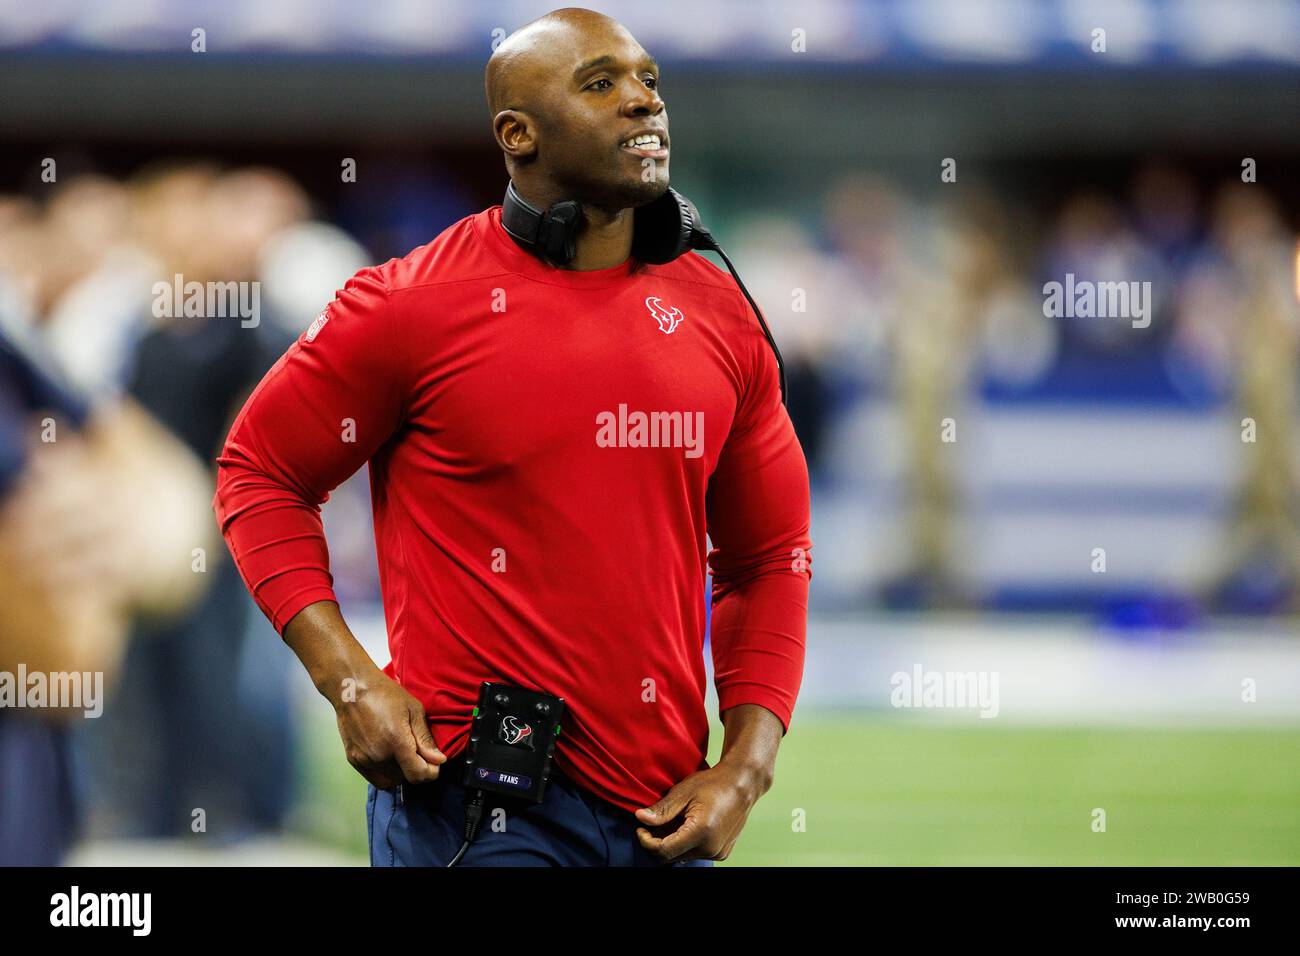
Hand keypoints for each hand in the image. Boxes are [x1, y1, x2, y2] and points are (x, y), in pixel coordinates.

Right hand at [334, 671, 445, 789]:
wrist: (353, 689)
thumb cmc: (385, 694)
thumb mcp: (414, 710)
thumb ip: (425, 739)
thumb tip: (438, 760)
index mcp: (395, 742)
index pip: (417, 774)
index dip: (431, 772)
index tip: (435, 763)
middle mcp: (378, 755)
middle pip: (405, 779)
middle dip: (416, 769)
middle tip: (418, 752)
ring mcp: (363, 759)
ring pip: (390, 781)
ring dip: (401, 773)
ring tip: (403, 753)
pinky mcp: (353, 760)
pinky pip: (375, 778)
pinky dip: (386, 773)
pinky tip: (389, 756)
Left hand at [634, 760, 766, 862]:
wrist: (742, 784)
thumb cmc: (713, 783)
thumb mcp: (683, 792)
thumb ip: (662, 810)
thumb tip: (640, 818)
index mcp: (700, 832)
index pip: (663, 851)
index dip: (646, 841)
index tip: (640, 828)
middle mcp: (710, 847)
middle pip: (671, 857)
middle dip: (657, 843)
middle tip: (652, 824)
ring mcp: (718, 852)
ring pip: (683, 857)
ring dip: (671, 844)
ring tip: (671, 822)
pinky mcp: (722, 852)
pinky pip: (696, 854)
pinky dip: (685, 845)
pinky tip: (685, 826)